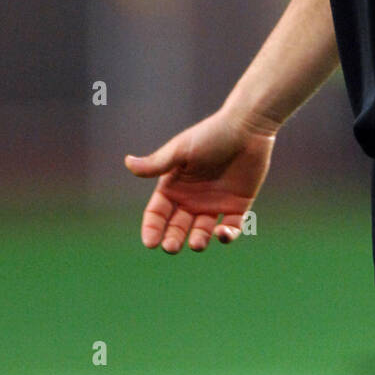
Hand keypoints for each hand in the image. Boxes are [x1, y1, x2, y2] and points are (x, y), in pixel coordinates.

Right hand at [124, 106, 277, 252]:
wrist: (247, 128)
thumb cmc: (211, 135)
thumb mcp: (181, 150)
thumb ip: (157, 163)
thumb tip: (128, 163)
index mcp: (174, 186)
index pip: (157, 213)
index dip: (152, 228)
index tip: (151, 242)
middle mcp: (192, 198)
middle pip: (177, 228)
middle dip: (173, 239)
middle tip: (171, 246)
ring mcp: (214, 204)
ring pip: (202, 232)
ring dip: (198, 240)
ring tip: (196, 243)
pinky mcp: (237, 206)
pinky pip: (231, 229)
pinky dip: (227, 236)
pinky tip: (222, 233)